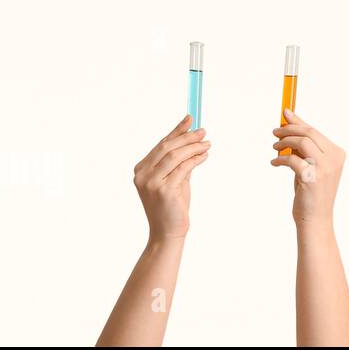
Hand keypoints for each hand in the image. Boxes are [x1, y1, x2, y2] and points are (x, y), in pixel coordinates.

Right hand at [132, 115, 210, 239]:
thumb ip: (180, 160)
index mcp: (141, 169)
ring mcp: (151, 183)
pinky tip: (204, 156)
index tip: (190, 118)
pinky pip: (183, 169)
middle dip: (186, 137)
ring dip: (193, 147)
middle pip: (167, 148)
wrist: (168, 230)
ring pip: (174, 156)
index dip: (176, 130)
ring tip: (207, 144)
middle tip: (203, 131)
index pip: (161, 144)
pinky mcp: (164, 191)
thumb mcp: (174, 178)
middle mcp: (142, 175)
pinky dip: (195, 159)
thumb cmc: (172, 204)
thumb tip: (193, 136)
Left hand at [271, 111, 346, 224]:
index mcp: (337, 153)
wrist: (315, 219)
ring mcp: (324, 168)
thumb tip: (290, 127)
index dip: (299, 121)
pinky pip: (292, 160)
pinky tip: (274, 162)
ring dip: (284, 142)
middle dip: (290, 129)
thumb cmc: (312, 192)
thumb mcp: (311, 166)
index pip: (315, 131)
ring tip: (275, 147)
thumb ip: (304, 149)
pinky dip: (280, 159)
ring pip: (301, 143)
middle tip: (275, 131)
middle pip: (309, 133)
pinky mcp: (311, 178)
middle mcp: (333, 158)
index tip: (286, 113)